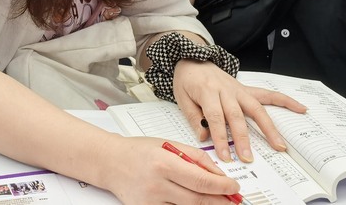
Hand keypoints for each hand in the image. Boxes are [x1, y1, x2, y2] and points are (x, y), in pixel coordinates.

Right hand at [102, 136, 239, 204]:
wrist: (111, 162)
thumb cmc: (139, 151)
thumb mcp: (169, 145)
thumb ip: (196, 157)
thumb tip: (219, 174)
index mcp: (163, 163)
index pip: (201, 180)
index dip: (223, 187)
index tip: (234, 187)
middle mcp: (157, 184)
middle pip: (198, 200)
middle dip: (221, 201)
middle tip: (234, 200)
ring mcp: (151, 202)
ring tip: (219, 202)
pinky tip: (196, 204)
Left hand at [172, 60, 305, 162]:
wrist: (192, 57)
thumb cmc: (187, 80)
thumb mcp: (181, 97)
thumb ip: (194, 118)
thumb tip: (205, 138)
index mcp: (207, 91)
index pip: (216, 118)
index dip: (221, 138)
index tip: (226, 156)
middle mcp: (226, 90)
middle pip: (237, 116)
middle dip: (243, 139)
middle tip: (248, 158)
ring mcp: (239, 89)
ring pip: (256, 108)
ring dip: (268, 128)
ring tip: (279, 146)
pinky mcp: (247, 89)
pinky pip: (268, 94)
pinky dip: (285, 101)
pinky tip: (300, 108)